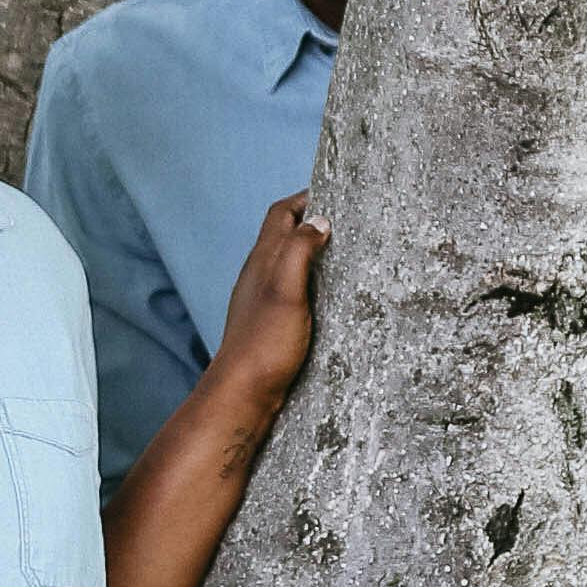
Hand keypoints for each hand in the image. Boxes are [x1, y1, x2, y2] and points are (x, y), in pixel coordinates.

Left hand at [208, 190, 325, 440]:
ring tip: (341, 254)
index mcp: (262, 261)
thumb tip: (318, 221)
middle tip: (343, 222)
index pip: (279, 214)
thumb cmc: (265, 342)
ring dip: (309, 252)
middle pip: (282, 236)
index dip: (302, 199)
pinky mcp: (270, 323)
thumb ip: (299, 251)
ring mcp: (262, 300)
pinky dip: (309, 280)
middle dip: (308, 222)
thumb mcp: (286, 290)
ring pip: (285, 263)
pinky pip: (290, 289)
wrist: (244, 392)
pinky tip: (326, 296)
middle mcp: (258, 276)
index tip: (332, 194)